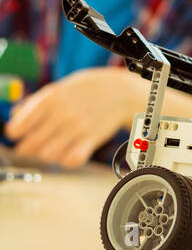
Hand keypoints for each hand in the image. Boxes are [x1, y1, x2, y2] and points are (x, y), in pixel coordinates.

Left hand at [5, 67, 138, 168]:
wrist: (119, 91)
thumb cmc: (86, 89)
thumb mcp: (57, 88)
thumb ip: (34, 103)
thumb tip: (14, 116)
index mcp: (49, 100)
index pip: (16, 128)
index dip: (15, 133)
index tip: (20, 134)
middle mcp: (60, 115)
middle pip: (29, 146)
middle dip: (28, 148)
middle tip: (33, 144)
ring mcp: (76, 128)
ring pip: (47, 156)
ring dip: (48, 154)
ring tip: (54, 146)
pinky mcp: (91, 140)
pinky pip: (71, 160)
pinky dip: (67, 160)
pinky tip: (69, 151)